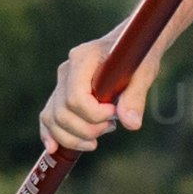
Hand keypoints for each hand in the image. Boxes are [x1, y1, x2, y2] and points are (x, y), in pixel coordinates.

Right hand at [40, 29, 144, 159]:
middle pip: (63, 112)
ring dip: (74, 137)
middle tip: (111, 127)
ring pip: (53, 118)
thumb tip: (130, 124)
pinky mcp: (61, 94)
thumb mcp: (144, 73)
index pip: (76, 97)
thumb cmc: (139, 56)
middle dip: (86, 129)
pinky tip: (53, 148)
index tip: (114, 115)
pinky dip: (50, 133)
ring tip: (98, 138)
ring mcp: (61, 82)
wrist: (132, 45)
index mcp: (83, 58)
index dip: (94, 115)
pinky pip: (48, 116)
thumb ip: (135, 97)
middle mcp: (67, 70)